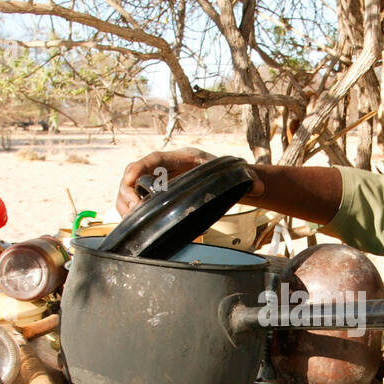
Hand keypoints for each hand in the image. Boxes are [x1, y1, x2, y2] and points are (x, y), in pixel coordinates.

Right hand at [118, 148, 261, 216]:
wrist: (226, 181)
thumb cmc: (229, 175)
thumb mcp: (238, 175)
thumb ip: (249, 180)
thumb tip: (258, 188)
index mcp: (181, 159)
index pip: (154, 159)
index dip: (139, 167)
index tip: (131, 179)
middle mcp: (164, 169)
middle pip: (134, 175)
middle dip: (128, 192)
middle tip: (134, 210)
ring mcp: (157, 182)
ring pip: (130, 190)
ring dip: (125, 204)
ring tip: (132, 220)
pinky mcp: (155, 197)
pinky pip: (134, 203)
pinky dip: (130, 213)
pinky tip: (134, 225)